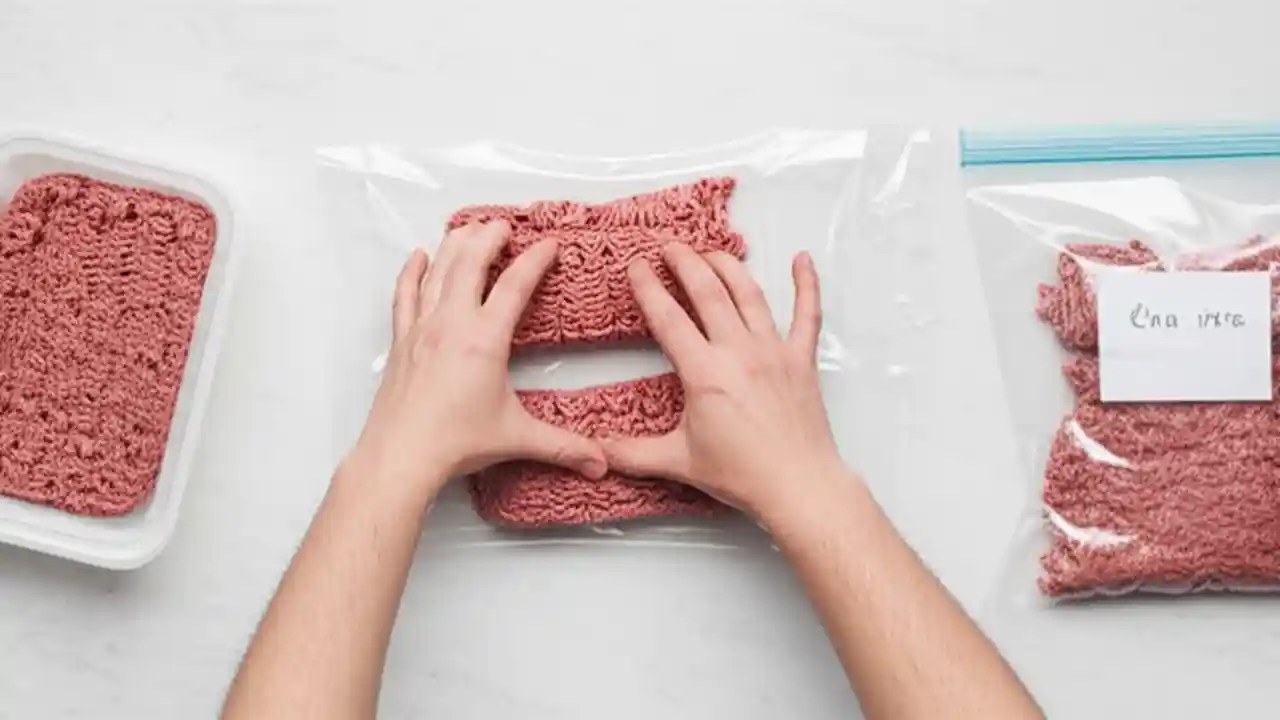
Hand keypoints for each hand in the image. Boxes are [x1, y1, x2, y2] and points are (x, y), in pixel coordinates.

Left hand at [344, 221, 606, 505]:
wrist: (401, 455)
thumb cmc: (455, 443)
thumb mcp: (517, 438)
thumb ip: (563, 447)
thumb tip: (601, 462)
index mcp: (484, 339)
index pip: (514, 285)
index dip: (534, 260)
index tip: (548, 244)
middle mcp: (452, 324)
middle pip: (470, 262)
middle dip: (489, 237)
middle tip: (505, 225)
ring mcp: (422, 328)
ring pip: (438, 271)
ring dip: (455, 245)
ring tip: (470, 228)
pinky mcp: (402, 340)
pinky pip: (405, 294)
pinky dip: (412, 272)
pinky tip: (418, 257)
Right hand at [603, 244, 845, 525]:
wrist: (798, 486)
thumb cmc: (743, 475)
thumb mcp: (678, 461)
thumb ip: (632, 453)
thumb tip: (596, 452)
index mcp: (705, 373)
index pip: (669, 318)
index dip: (649, 288)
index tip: (636, 266)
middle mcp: (739, 352)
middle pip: (708, 292)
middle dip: (685, 263)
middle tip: (669, 248)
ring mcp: (773, 351)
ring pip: (749, 294)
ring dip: (727, 266)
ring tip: (710, 252)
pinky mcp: (801, 360)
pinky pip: (807, 314)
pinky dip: (807, 284)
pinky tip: (803, 261)